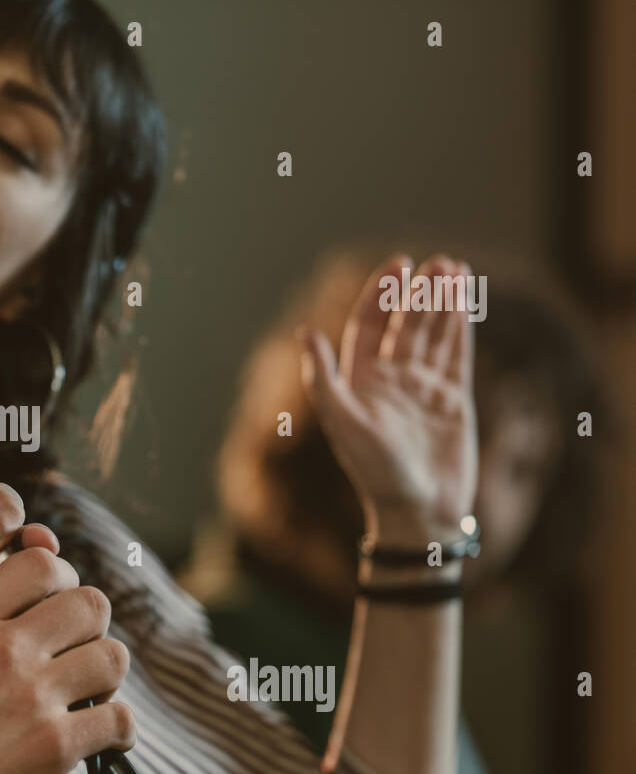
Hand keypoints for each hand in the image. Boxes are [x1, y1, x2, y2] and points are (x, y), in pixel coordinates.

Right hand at [0, 546, 135, 773]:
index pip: (42, 563)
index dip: (60, 578)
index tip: (56, 601)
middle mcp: (4, 649)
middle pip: (90, 604)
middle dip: (91, 625)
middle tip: (78, 647)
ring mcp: (32, 697)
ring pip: (112, 657)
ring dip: (106, 674)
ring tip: (91, 691)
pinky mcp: (53, 745)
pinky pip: (118, 720)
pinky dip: (119, 729)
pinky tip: (104, 735)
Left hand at [300, 254, 478, 544]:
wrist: (419, 510)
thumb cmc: (375, 472)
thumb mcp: (344, 423)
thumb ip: (324, 380)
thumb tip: (306, 334)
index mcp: (360, 382)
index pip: (370, 326)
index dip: (381, 295)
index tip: (398, 265)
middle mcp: (391, 381)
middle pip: (405, 325)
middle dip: (419, 293)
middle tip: (438, 263)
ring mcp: (424, 390)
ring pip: (433, 336)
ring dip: (443, 304)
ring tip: (455, 269)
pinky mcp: (453, 402)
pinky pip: (458, 357)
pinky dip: (461, 328)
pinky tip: (466, 302)